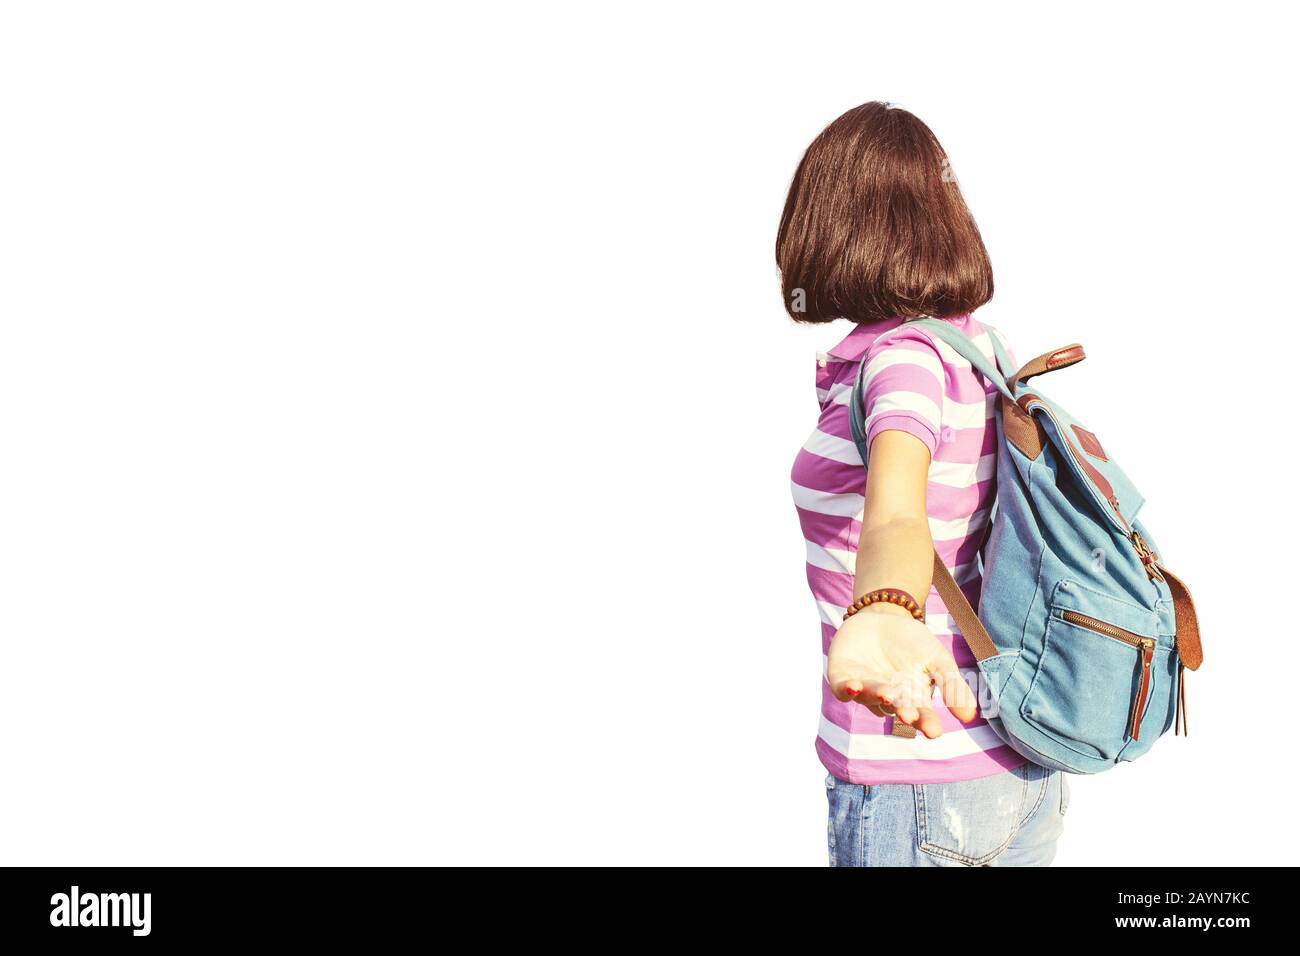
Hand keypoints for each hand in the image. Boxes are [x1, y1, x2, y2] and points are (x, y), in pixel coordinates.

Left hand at [827, 606, 976, 738]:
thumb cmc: (912, 643)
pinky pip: (842, 687)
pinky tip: (854, 686)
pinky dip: (847, 689)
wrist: (881, 616)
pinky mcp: (842, 676)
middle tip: (909, 715)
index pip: (921, 715)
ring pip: (870, 698)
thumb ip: (951, 684)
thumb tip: (970, 716)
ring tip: (888, 694)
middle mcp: (888, 698)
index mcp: (912, 698)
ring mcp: (865, 687)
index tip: (934, 731)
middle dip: (902, 712)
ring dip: (878, 696)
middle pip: (895, 709)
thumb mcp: (937, 659)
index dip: (926, 724)